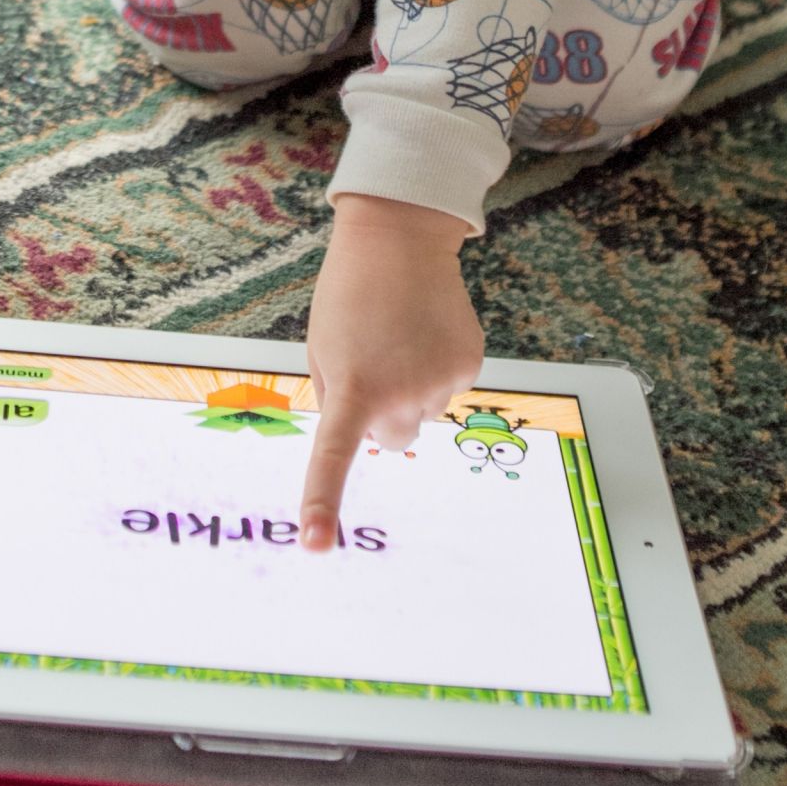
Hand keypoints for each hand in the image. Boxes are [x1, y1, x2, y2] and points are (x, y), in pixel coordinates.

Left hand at [299, 194, 483, 551]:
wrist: (399, 239)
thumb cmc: (349, 295)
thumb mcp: (324, 349)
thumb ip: (340, 398)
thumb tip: (368, 434)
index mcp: (354, 387)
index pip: (336, 457)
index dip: (323, 503)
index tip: (315, 546)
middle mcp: (401, 392)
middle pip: (392, 439)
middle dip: (381, 413)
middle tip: (374, 362)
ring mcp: (441, 382)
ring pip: (422, 413)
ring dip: (410, 387)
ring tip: (400, 335)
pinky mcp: (470, 366)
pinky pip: (448, 389)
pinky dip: (436, 369)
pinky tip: (426, 331)